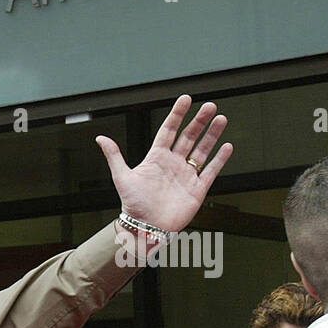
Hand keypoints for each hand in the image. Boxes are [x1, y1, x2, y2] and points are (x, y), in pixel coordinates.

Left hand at [96, 95, 231, 232]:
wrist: (146, 228)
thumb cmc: (133, 205)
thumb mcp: (122, 177)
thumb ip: (114, 156)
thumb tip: (100, 138)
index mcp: (156, 158)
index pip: (168, 130)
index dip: (177, 114)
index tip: (185, 99)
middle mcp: (173, 164)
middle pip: (189, 137)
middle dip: (199, 121)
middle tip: (209, 106)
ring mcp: (186, 175)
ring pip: (202, 150)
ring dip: (212, 135)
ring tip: (220, 119)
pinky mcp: (197, 189)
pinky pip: (211, 171)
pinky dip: (219, 159)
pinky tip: (227, 146)